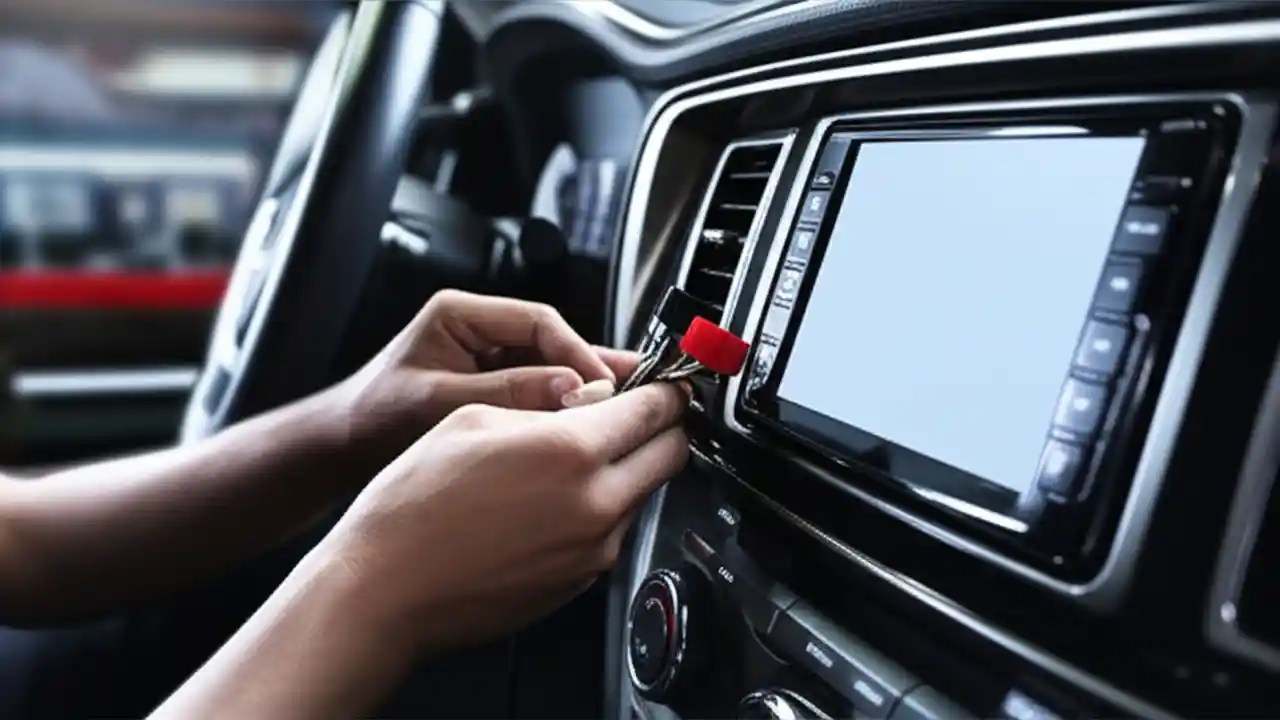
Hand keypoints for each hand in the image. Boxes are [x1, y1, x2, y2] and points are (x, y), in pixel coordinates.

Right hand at [317, 381, 688, 651]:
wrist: (384, 589)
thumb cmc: (414, 505)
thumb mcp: (475, 418)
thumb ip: (547, 405)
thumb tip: (592, 400)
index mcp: (573, 452)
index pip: (655, 409)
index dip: (666, 388)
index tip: (667, 382)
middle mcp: (596, 505)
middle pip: (670, 455)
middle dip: (662, 428)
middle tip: (638, 413)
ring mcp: (592, 551)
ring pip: (641, 494)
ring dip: (626, 470)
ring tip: (571, 460)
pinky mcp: (579, 582)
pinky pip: (610, 533)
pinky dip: (598, 510)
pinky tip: (549, 502)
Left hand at [329, 290, 637, 468]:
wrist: (343, 447)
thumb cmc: (374, 420)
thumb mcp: (439, 404)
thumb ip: (506, 394)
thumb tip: (569, 390)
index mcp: (461, 314)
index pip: (539, 321)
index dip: (577, 353)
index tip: (600, 387)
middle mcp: (480, 329)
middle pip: (554, 340)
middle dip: (592, 369)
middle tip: (635, 391)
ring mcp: (489, 357)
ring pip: (554, 365)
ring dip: (586, 389)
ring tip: (628, 406)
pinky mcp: (494, 385)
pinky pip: (542, 389)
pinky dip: (567, 407)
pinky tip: (594, 423)